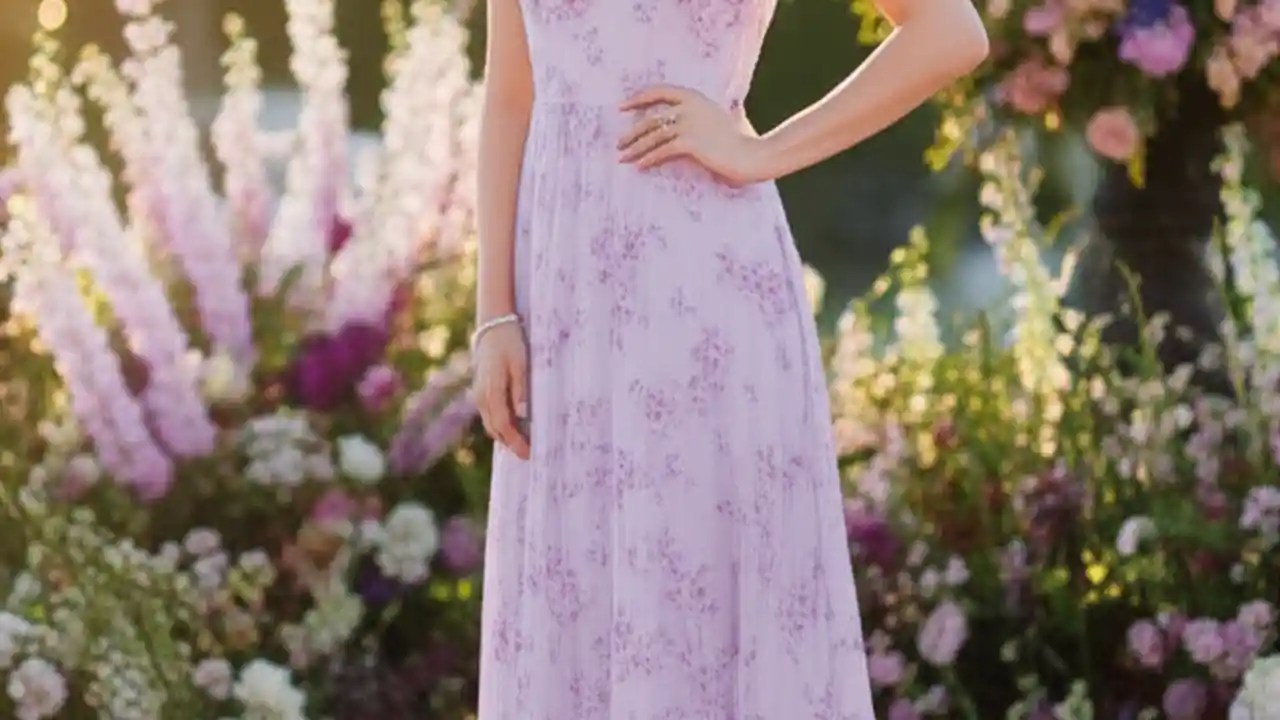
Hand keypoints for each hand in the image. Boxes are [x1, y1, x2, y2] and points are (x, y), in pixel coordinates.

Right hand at [470, 321, 530, 459]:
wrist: (493, 326)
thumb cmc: (510, 343)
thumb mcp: (520, 364)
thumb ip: (521, 389)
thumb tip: (523, 415)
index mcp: (492, 391)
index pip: (503, 425)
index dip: (515, 442)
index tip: (528, 453)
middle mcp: (481, 397)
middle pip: (495, 429)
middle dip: (510, 444)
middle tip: (528, 454)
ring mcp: (479, 395)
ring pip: (490, 424)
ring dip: (504, 436)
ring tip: (523, 444)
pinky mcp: (481, 391)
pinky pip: (489, 415)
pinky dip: (500, 425)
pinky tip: (513, 427)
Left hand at [617, 85, 773, 186]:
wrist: (752, 155)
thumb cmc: (744, 140)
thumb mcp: (734, 118)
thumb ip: (730, 111)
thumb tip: (737, 107)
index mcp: (696, 97)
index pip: (660, 91)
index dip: (638, 98)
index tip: (622, 107)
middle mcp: (690, 107)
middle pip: (651, 118)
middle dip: (632, 132)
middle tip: (619, 143)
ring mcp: (689, 124)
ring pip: (653, 136)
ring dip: (635, 148)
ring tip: (622, 157)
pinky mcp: (689, 143)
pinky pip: (661, 151)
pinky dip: (648, 159)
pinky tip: (638, 166)